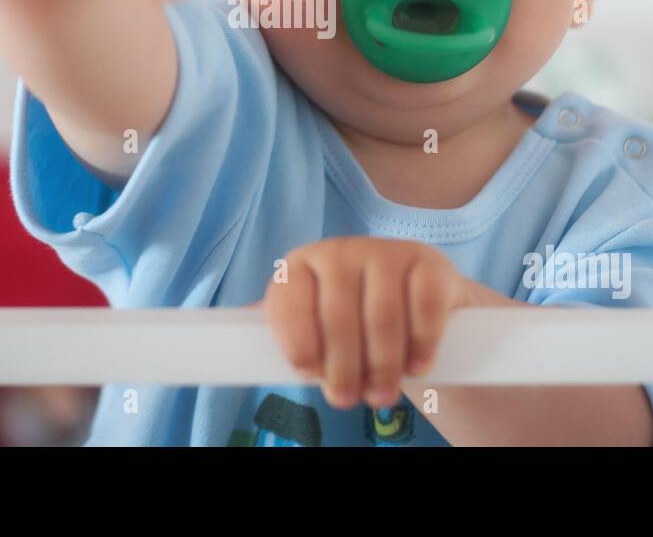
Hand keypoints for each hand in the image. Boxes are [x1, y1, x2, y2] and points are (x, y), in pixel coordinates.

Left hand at [263, 236, 474, 409]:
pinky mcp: (428, 264)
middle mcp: (340, 251)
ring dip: (382, 366)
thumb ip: (282, 332)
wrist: (418, 305)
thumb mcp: (314, 325)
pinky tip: (416, 367)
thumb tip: (224, 343)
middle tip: (348, 400)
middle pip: (338, 315)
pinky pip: (423, 307)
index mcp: (301, 266)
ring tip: (382, 395)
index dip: (295, 340)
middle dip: (342, 367)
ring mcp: (387, 252)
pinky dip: (421, 344)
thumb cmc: (353, 323)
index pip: (288, 299)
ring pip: (382, 316)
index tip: (307, 374)